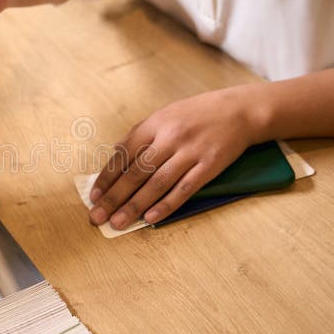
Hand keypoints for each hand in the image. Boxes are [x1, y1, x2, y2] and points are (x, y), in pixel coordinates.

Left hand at [89, 87, 264, 229]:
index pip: (123, 154)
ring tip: (118, 223)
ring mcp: (190, 153)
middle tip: (97, 217)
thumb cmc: (197, 114)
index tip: (94, 196)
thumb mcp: (164, 115)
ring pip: (156, 184)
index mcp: (154, 124)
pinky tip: (150, 218)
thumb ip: (140, 134)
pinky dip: (166, 205)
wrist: (239, 110)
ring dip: (134, 206)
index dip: (107, 177)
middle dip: (114, 197)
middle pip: (136, 173)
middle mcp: (169, 138)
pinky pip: (183, 190)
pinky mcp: (209, 166)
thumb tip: (115, 154)